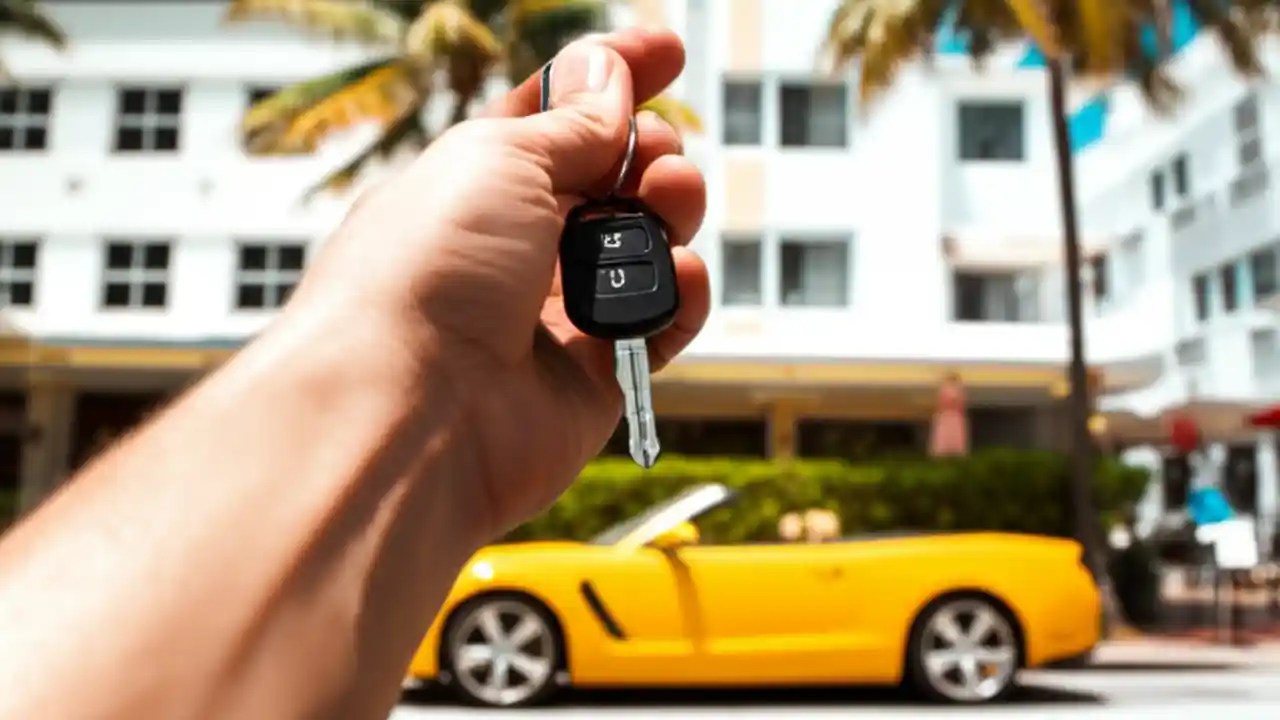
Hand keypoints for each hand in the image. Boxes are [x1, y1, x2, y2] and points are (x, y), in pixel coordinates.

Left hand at [288, 29, 709, 539]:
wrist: (413, 406)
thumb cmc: (426, 270)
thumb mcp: (501, 157)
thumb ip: (573, 122)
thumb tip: (608, 73)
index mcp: (476, 183)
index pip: (554, 116)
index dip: (609, 78)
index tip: (665, 51)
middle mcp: (515, 246)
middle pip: (611, 181)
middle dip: (647, 152)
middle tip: (650, 156)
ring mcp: (556, 312)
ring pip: (645, 247)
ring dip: (670, 211)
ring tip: (666, 202)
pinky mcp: (595, 375)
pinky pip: (662, 322)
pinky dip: (682, 292)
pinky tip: (677, 275)